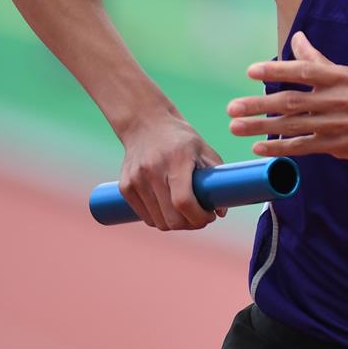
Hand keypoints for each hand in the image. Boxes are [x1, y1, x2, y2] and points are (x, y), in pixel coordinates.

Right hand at [115, 115, 223, 230]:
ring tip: (186, 214)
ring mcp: (136, 180)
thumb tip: (221, 212)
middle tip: (200, 218)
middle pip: (171, 218)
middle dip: (191, 224)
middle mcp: (152, 171)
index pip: (184, 202)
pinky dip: (160, 220)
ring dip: (176, 224)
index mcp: (176, 160)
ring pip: (158, 222)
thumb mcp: (204, 150)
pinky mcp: (125, 187)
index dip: (199, 217)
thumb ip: (216, 178)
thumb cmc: (181, 139)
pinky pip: (145, 217)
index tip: (210, 216)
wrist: (145, 123)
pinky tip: (170, 210)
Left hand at [229, 31, 347, 163]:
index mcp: (342, 77)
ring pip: (293, 125)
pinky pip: (304, 147)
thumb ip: (320, 62)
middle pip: (292, 101)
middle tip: (232, 107)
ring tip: (236, 126)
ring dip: (261, 126)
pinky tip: (260, 148)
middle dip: (258, 104)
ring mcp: (339, 124)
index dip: (276, 70)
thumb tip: (297, 39)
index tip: (251, 71)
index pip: (304, 70)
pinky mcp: (339, 145)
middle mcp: (339, 99)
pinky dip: (280, 148)